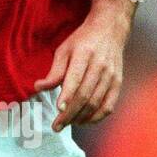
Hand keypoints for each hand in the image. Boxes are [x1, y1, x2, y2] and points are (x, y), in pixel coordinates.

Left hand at [34, 16, 124, 130]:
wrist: (110, 30)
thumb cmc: (83, 41)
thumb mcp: (64, 50)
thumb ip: (54, 71)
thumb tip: (39, 87)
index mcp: (84, 55)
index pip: (76, 80)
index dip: (67, 96)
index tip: (58, 109)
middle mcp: (100, 66)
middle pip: (85, 96)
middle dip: (70, 114)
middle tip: (57, 126)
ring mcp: (111, 76)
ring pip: (96, 103)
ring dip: (81, 118)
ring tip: (67, 123)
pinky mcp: (118, 83)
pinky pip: (108, 106)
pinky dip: (96, 117)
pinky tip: (84, 121)